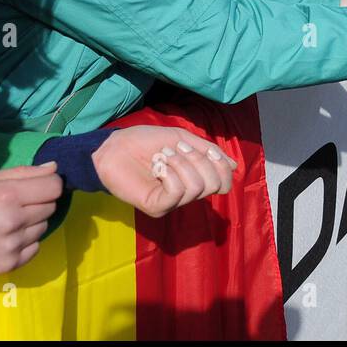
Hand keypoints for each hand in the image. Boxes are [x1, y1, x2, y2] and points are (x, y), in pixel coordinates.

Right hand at [0, 163, 62, 278]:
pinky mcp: (9, 265)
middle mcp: (14, 221)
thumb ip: (20, 173)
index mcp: (6, 196)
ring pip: (44, 227)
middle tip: (13, 203)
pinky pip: (35, 248)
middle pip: (50, 206)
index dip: (48, 183)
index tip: (35, 185)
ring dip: (31, 222)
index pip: (54, 186)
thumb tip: (54, 168)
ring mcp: (13, 246)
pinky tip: (5, 238)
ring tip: (5, 221)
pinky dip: (26, 242)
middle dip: (38, 201)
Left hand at [92, 125, 236, 217]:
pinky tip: (159, 167)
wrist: (113, 147)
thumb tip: (233, 165)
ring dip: (181, 164)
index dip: (221, 165)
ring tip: (163, 156)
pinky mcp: (156, 207)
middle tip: (178, 149)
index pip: (223, 182)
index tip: (206, 149)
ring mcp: (171, 202)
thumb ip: (207, 151)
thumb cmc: (144, 142)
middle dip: (200, 161)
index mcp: (193, 178)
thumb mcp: (181, 139)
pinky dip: (171, 174)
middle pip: (214, 184)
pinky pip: (178, 192)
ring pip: (197, 188)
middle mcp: (185, 193)